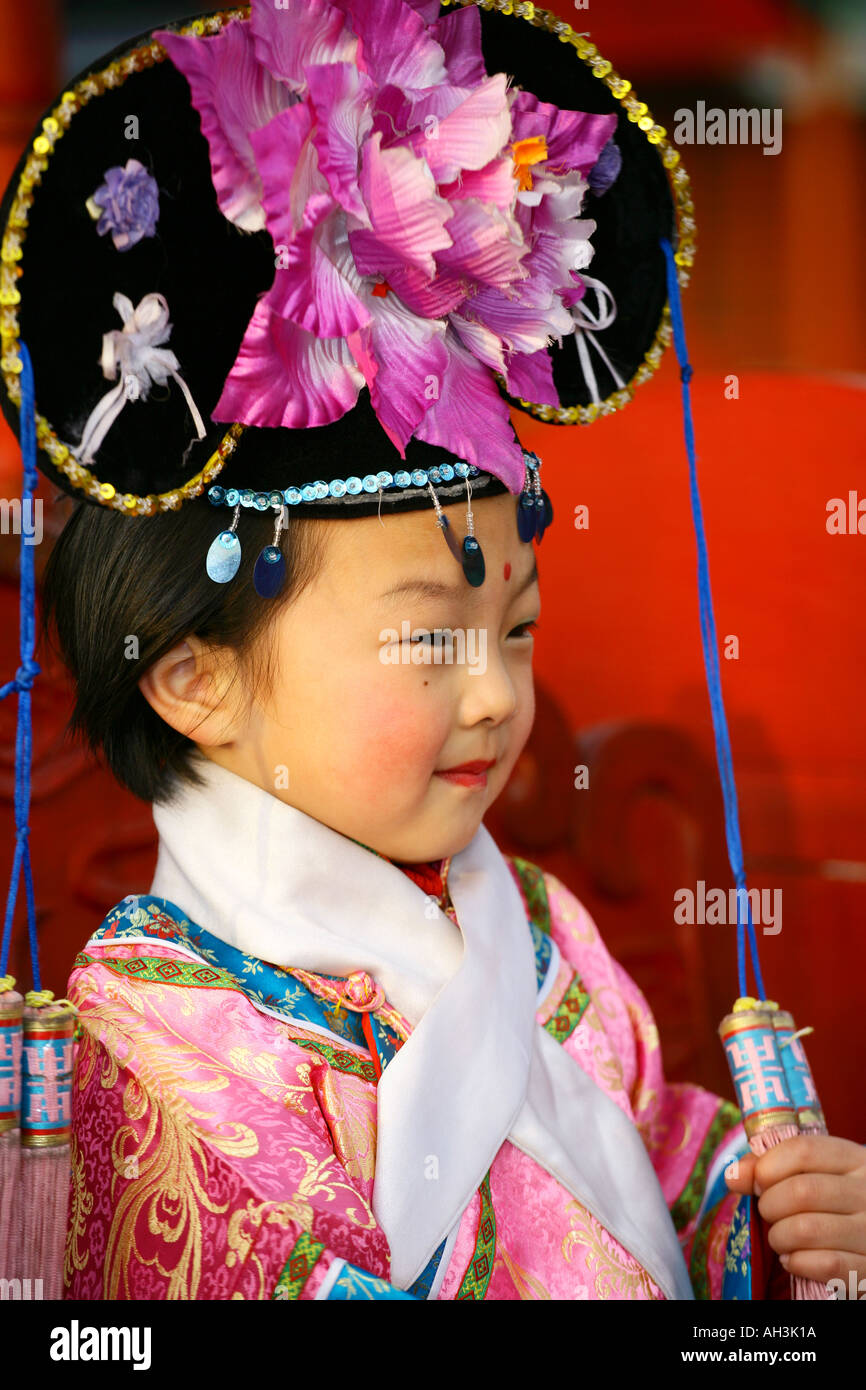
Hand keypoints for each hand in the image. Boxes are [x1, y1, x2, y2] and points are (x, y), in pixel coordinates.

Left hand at [724, 1134, 865, 1293]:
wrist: (865, 1236)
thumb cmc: (831, 1201)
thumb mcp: (811, 1174)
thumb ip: (770, 1167)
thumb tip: (734, 1176)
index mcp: (854, 1159)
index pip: (803, 1150)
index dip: (768, 1166)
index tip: (757, 1182)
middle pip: (801, 1191)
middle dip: (769, 1206)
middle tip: (768, 1214)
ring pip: (807, 1230)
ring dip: (779, 1237)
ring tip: (779, 1238)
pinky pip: (825, 1264)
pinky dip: (797, 1263)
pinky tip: (793, 1259)